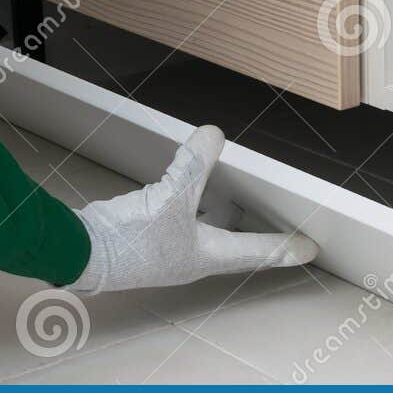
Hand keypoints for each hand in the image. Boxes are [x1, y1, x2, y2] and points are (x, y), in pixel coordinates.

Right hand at [70, 126, 317, 293]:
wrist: (82, 252)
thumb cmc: (129, 241)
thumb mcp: (169, 197)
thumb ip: (193, 164)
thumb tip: (214, 135)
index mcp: (207, 255)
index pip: (258, 251)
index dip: (286, 247)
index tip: (310, 248)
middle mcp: (192, 258)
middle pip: (235, 244)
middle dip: (255, 230)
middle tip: (276, 216)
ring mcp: (170, 252)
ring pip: (208, 232)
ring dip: (221, 216)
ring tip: (234, 196)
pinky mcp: (149, 242)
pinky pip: (183, 224)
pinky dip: (192, 207)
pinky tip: (186, 192)